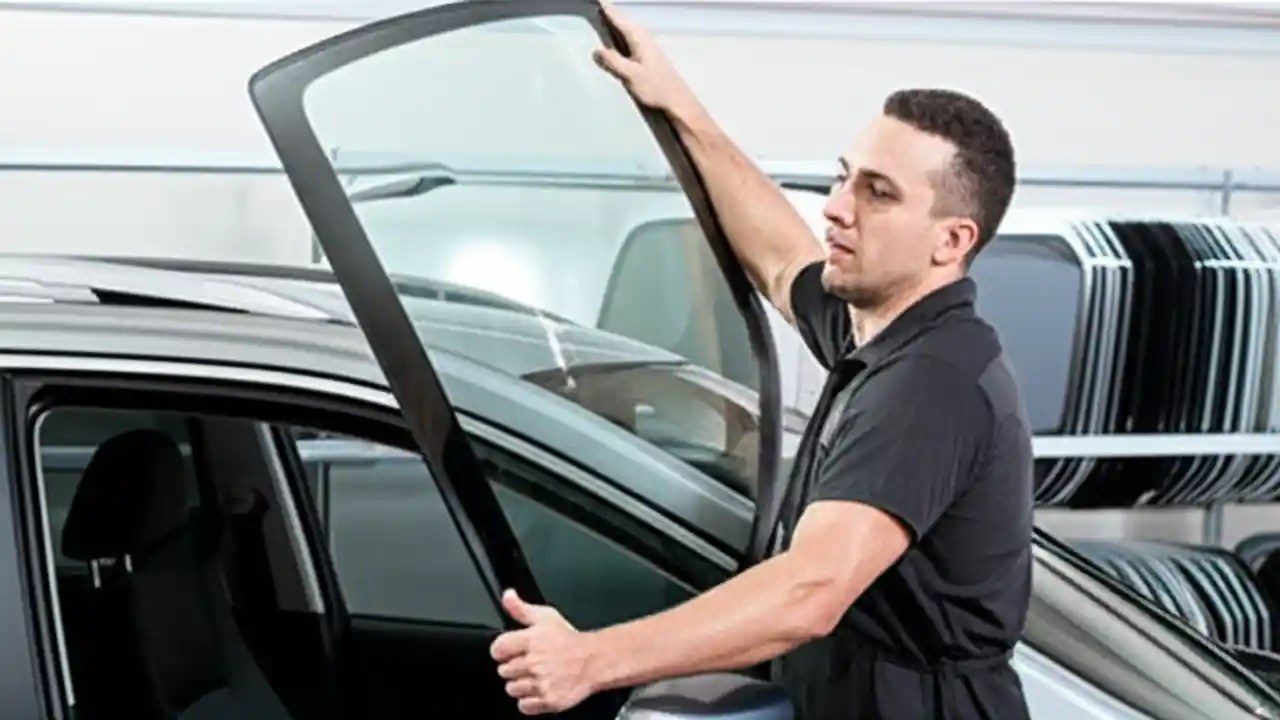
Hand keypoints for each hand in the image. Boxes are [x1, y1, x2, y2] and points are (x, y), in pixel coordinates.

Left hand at [490, 589, 597, 714]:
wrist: (594, 661)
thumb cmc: (570, 640)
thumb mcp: (546, 617)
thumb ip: (521, 608)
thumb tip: (507, 595)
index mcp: (530, 640)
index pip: (498, 649)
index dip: (502, 650)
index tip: (511, 650)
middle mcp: (534, 663)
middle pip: (503, 671)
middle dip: (514, 667)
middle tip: (529, 663)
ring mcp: (540, 683)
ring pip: (512, 689)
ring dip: (520, 684)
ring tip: (535, 676)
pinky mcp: (548, 700)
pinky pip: (524, 705)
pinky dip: (529, 700)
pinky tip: (539, 689)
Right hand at [592, 0, 700, 116]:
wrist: (677, 100)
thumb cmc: (655, 87)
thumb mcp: (631, 75)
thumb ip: (613, 61)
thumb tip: (596, 50)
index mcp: (638, 38)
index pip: (618, 17)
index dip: (606, 8)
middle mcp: (643, 37)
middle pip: (622, 21)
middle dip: (609, 13)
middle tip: (596, 6)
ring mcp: (646, 46)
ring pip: (625, 29)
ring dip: (614, 24)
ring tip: (600, 19)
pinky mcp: (647, 56)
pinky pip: (628, 39)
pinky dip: (619, 35)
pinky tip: (613, 41)